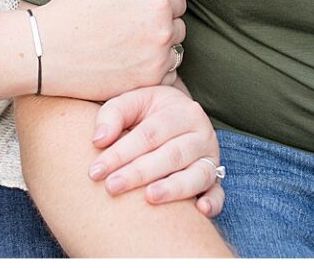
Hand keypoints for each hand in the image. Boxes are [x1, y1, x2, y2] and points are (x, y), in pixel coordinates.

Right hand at [34, 0, 186, 100]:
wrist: (46, 50)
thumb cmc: (72, 6)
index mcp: (157, 5)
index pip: (177, 1)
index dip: (157, 1)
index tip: (134, 7)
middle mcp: (163, 36)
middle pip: (178, 27)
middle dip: (160, 24)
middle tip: (129, 26)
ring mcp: (155, 65)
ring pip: (174, 53)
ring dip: (160, 49)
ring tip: (129, 45)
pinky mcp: (145, 87)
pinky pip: (166, 78)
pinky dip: (154, 72)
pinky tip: (131, 64)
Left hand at [87, 85, 225, 218]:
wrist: (177, 117)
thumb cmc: (148, 112)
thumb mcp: (132, 102)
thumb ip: (113, 115)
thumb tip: (98, 140)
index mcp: (181, 111)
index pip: (149, 134)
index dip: (121, 152)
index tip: (95, 170)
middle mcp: (201, 134)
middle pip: (171, 155)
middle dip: (139, 173)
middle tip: (111, 187)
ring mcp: (210, 158)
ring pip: (196, 175)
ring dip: (174, 188)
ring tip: (149, 197)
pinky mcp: (215, 180)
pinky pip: (218, 193)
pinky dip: (213, 203)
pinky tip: (200, 211)